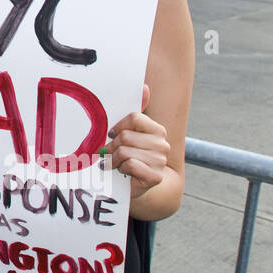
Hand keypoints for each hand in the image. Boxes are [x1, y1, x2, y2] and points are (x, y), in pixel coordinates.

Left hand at [104, 84, 169, 198]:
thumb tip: (145, 87)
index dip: (118, 127)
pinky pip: (130, 164)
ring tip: (116, 164)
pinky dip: (121, 169)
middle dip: (112, 147)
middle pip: (126, 136)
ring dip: (114, 160)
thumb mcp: (128, 133)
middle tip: (110, 153)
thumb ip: (135, 113)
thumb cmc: (128, 156)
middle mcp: (162, 144)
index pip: (134, 118)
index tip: (112, 134)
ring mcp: (160, 161)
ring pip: (125, 151)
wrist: (133, 185)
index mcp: (157, 130)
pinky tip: (122, 172)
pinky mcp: (155, 177)